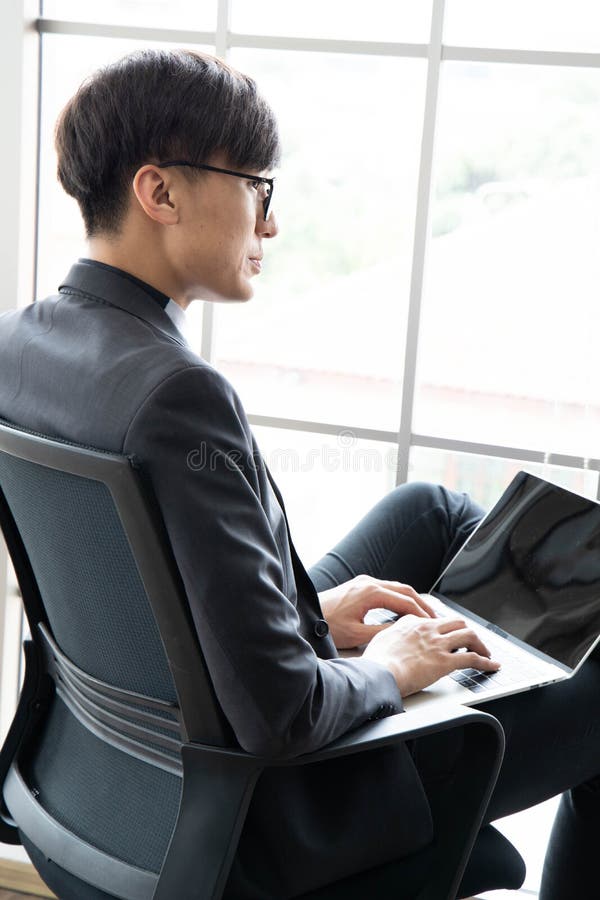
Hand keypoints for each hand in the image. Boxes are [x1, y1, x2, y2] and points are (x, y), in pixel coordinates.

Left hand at [318, 574, 435, 649]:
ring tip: (424, 613)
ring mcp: (364, 582)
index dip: (422, 613)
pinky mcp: (359, 586)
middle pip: (404, 590)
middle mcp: (369, 583)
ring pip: (396, 588)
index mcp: (371, 592)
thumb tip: (404, 632)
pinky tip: (404, 608)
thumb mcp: (358, 634)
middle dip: (422, 603)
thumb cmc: (328, 624)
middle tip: (436, 617)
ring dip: (411, 599)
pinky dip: (399, 597)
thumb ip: (383, 632)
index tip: (433, 623)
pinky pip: (386, 588)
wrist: (308, 615)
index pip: (405, 601)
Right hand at [362, 614, 499, 695]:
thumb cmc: (376, 661)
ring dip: (480, 644)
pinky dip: (485, 662)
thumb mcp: (380, 638)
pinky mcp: (445, 661)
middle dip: (468, 632)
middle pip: (457, 623)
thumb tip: (393, 638)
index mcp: (412, 622)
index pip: (436, 620)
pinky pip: (472, 658)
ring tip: (486, 653)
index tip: (449, 636)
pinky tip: (491, 666)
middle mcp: (428, 629)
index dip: (446, 629)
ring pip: (469, 635)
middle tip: (472, 643)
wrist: (378, 673)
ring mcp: (438, 644)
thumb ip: (392, 634)